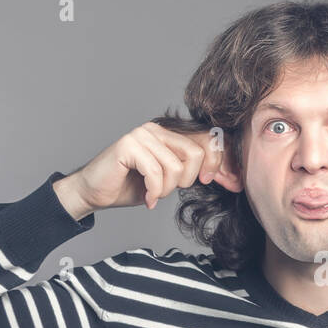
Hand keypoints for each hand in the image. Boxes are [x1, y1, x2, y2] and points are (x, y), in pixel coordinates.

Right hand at [54, 121, 238, 219]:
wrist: (94, 192)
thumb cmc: (132, 187)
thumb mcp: (172, 179)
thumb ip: (196, 171)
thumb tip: (232, 176)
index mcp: (170, 133)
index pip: (207, 140)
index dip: (217, 163)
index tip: (212, 181)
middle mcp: (157, 129)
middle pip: (195, 154)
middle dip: (187, 180)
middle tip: (168, 190)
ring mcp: (142, 134)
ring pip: (176, 167)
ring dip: (166, 189)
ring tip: (153, 193)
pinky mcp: (128, 145)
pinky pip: (156, 173)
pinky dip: (154, 192)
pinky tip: (147, 198)